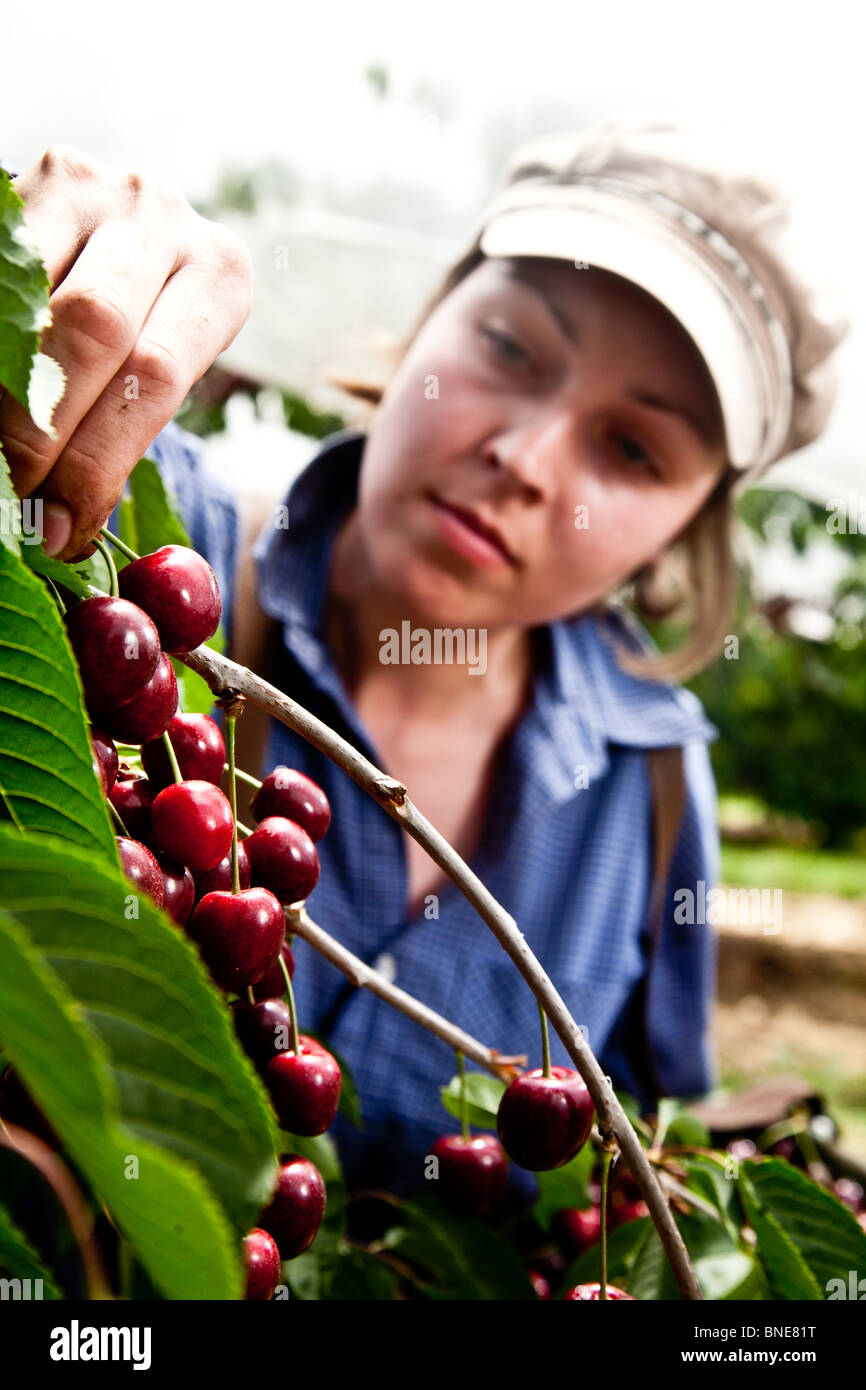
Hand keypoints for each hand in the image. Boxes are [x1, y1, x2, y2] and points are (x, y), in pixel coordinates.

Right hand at [1, 146, 253, 558]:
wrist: (115, 241)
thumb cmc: (144, 333)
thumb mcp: (153, 378)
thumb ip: (120, 439)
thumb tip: (58, 532)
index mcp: (218, 278)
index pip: (155, 377)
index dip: (97, 459)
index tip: (59, 525)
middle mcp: (163, 217)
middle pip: (93, 327)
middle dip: (42, 425)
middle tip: (14, 495)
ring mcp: (94, 185)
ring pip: (32, 294)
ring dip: (4, 387)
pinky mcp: (36, 175)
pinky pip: (5, 264)